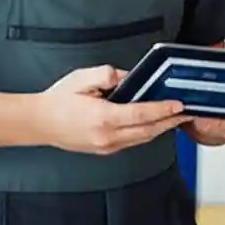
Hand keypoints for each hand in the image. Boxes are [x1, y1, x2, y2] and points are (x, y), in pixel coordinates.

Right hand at [34, 65, 192, 155]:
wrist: (39, 122)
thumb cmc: (58, 100)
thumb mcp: (82, 78)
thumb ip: (107, 75)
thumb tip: (127, 78)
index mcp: (103, 118)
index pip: (142, 114)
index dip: (163, 109)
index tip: (178, 104)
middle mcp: (107, 136)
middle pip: (148, 131)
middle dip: (169, 121)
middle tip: (185, 112)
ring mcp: (106, 146)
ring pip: (142, 139)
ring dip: (160, 129)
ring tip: (174, 118)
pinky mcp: (104, 150)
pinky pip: (132, 142)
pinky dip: (146, 133)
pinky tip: (152, 125)